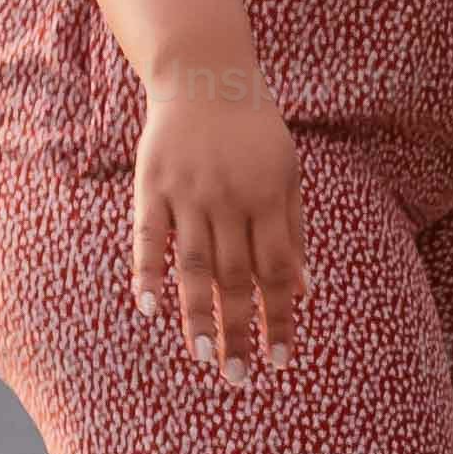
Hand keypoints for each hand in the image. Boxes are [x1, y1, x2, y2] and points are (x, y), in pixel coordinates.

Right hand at [132, 66, 304, 379]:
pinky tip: (149, 309)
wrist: (206, 76)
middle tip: (239, 377)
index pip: (278, 271)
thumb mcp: (288, 174)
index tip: (281, 359)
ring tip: (205, 357)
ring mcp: (188, 194)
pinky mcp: (152, 186)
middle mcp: (230, 200)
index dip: (280, 318)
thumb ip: (294, 231)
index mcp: (271, 199)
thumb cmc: (254, 133)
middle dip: (241, 330)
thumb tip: (305, 290)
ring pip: (194, 265)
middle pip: (236, 277)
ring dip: (197, 315)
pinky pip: (148, 237)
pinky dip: (147, 272)